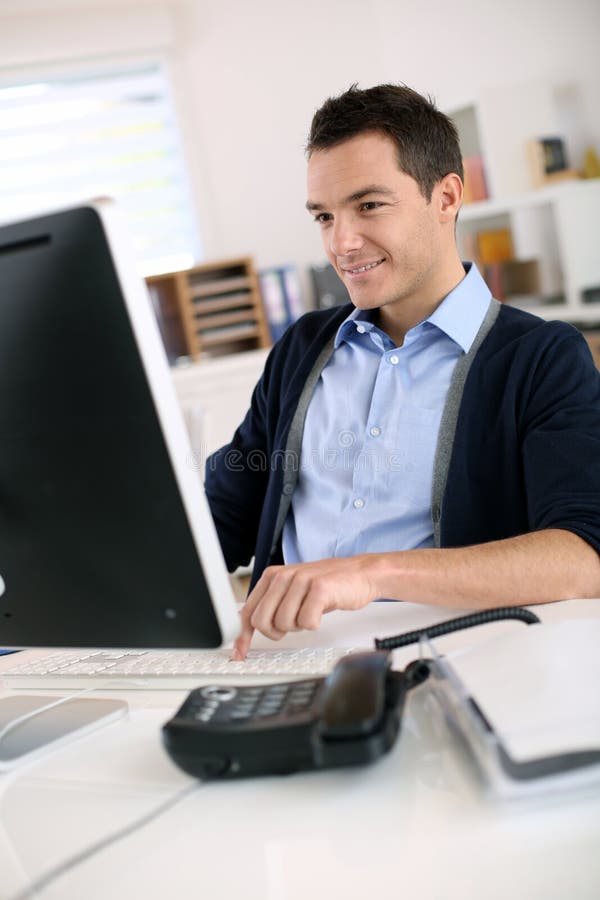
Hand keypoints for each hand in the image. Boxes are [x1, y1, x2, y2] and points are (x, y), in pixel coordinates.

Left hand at [231, 555, 381, 658]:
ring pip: (284, 624)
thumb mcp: (292, 591)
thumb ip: (270, 604)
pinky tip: (320, 611)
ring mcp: (301, 580)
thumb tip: (246, 627)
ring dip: (299, 626)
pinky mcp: (319, 588)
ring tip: (310, 612)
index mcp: (272, 576)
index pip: (248, 611)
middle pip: (262, 621)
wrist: (360, 574)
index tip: (240, 653)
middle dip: (276, 632)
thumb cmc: (326, 586)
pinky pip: (307, 622)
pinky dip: (314, 624)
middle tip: (292, 625)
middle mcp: (283, 576)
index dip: (243, 636)